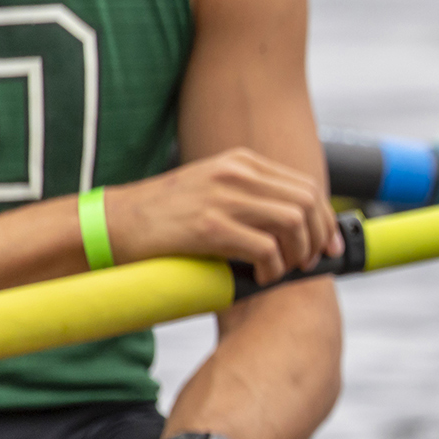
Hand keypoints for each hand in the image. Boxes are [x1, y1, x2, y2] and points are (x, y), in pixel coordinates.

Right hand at [106, 147, 340, 283]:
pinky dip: (272, 268)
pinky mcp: (208, 226)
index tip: (330, 245)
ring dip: (297, 254)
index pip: (305, 186)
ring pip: (294, 223)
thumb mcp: (212, 191)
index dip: (325, 219)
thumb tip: (297, 227)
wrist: (109, 224)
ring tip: (282, 270)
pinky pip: (266, 249)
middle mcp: (236, 173)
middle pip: (308, 202)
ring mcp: (222, 197)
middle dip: (319, 237)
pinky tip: (260, 277)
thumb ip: (250, 198)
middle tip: (310, 263)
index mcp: (241, 162)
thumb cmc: (162, 218)